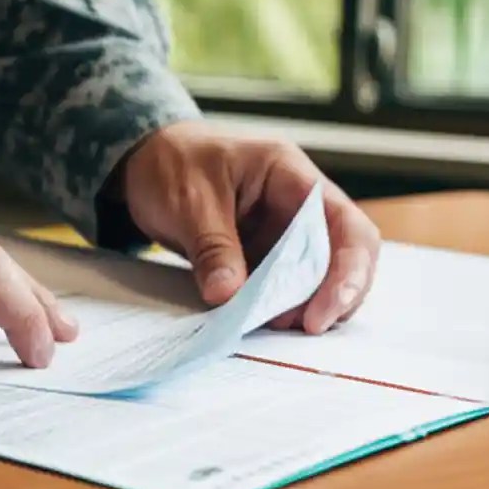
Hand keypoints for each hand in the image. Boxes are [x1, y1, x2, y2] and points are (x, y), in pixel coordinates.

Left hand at [120, 120, 380, 333]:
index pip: (345, 224)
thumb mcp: (188, 201)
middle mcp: (297, 205)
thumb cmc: (170, 162)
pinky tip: (259, 322)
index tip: (322, 313)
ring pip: (314, 276)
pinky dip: (275, 307)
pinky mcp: (261, 255)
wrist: (141, 161)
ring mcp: (281, 232)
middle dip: (331, 296)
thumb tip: (229, 296)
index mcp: (290, 175)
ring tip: (273, 326)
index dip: (347, 271)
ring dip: (303, 305)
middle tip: (302, 328)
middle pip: (343, 255)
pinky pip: (280, 286)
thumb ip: (213, 247)